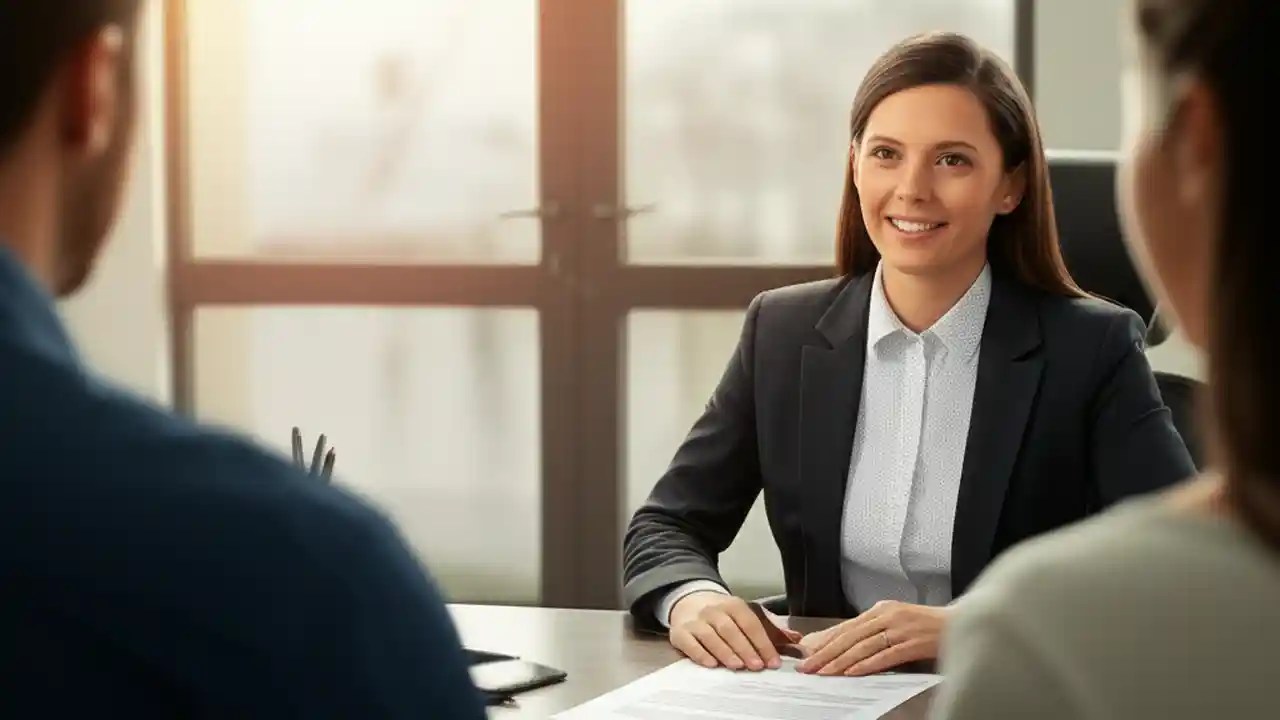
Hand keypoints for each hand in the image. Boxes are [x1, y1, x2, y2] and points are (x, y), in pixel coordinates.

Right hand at [668, 592, 801, 670]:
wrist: (689, 602)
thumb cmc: (724, 615)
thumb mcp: (747, 615)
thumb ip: (770, 628)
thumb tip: (796, 639)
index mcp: (734, 605)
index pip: (751, 624)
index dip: (762, 643)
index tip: (772, 661)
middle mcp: (714, 610)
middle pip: (731, 630)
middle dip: (745, 649)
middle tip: (757, 666)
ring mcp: (696, 621)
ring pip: (711, 636)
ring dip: (725, 652)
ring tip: (738, 666)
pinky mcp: (680, 632)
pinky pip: (690, 643)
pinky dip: (701, 654)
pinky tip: (712, 664)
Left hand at [797, 601, 947, 675]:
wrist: (961, 624)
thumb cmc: (927, 626)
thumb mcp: (896, 621)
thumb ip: (871, 631)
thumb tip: (842, 644)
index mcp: (882, 609)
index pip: (846, 626)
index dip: (825, 641)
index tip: (807, 653)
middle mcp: (888, 616)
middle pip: (849, 636)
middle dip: (825, 653)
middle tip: (808, 666)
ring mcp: (900, 629)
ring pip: (862, 647)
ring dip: (840, 662)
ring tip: (824, 672)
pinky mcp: (912, 643)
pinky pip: (884, 656)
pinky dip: (866, 665)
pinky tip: (852, 672)